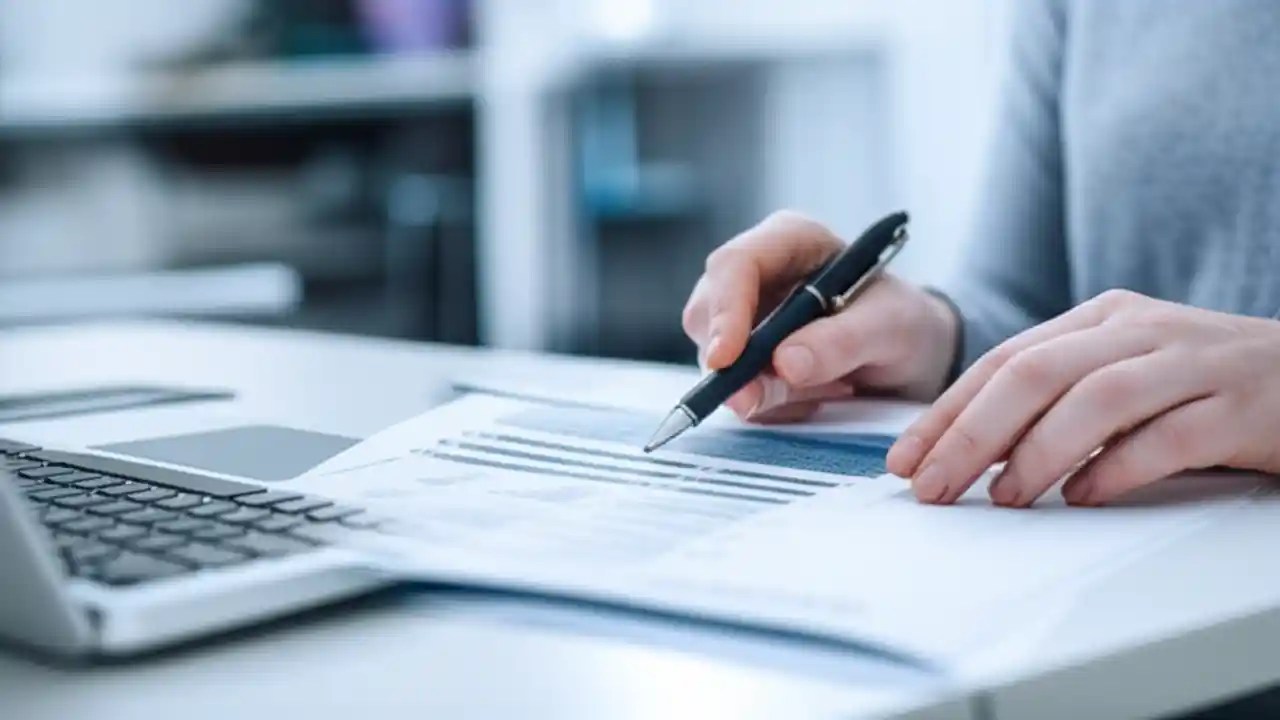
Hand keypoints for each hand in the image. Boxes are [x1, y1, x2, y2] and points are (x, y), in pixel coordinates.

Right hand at [682, 210, 958, 421]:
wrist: (909, 359)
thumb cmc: (903, 324)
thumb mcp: (891, 327)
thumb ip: (843, 340)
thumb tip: (785, 363)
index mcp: (790, 241)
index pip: (737, 265)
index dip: (725, 310)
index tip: (727, 359)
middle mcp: (756, 274)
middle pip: (709, 311)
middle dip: (728, 362)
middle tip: (754, 400)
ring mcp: (744, 317)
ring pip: (715, 356)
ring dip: (756, 387)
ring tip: (822, 391)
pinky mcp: (743, 358)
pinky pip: (734, 387)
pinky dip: (767, 403)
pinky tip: (812, 397)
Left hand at [887, 289, 1279, 506]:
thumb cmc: (1202, 385)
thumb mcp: (1121, 376)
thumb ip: (1055, 401)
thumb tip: (970, 452)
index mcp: (1101, 320)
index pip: (1004, 360)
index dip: (947, 411)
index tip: (906, 457)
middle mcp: (1141, 331)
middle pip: (1036, 373)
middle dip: (972, 432)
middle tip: (933, 484)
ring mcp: (1193, 363)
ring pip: (1096, 398)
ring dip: (1037, 451)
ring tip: (1003, 496)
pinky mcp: (1240, 407)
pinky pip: (1168, 436)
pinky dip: (1117, 467)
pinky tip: (1083, 496)